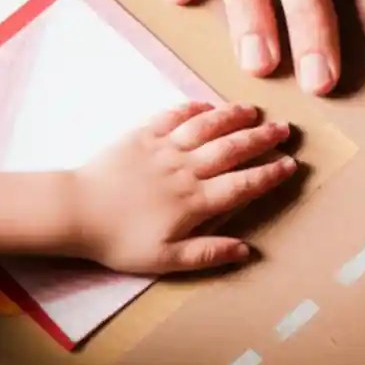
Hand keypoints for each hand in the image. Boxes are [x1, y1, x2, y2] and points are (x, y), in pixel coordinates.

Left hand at [71, 102, 295, 273]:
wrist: (74, 212)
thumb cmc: (119, 241)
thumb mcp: (165, 259)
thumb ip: (207, 253)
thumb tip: (246, 250)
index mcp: (195, 201)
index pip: (242, 184)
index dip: (269, 174)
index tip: (290, 164)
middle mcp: (185, 170)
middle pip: (232, 149)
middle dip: (261, 138)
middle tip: (284, 129)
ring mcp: (164, 148)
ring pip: (207, 127)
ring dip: (233, 117)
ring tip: (253, 111)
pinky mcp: (141, 134)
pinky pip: (173, 115)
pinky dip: (193, 108)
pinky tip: (207, 105)